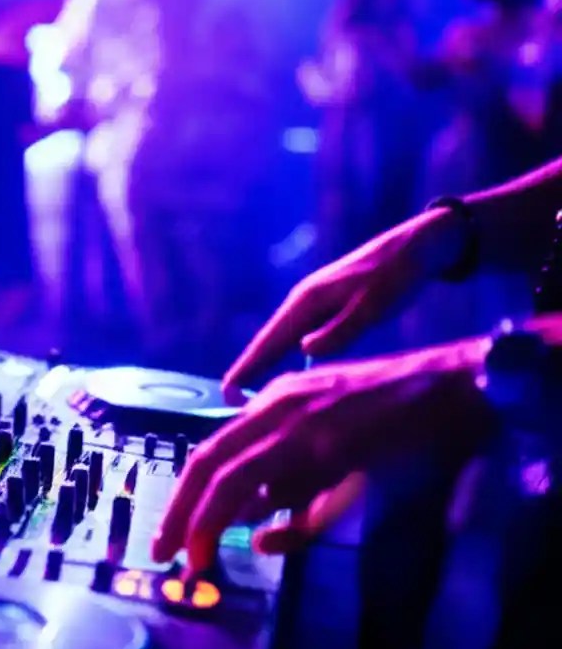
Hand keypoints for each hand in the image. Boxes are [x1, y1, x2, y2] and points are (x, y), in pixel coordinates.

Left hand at [154, 339, 492, 572]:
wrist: (445, 388)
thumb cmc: (391, 421)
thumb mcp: (325, 455)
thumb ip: (289, 487)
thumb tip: (254, 531)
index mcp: (269, 404)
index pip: (211, 452)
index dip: (185, 495)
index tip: (171, 533)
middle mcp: (273, 406)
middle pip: (207, 461)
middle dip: (179, 510)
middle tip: (162, 550)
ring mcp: (297, 419)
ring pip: (232, 474)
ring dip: (207, 518)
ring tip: (196, 557)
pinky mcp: (327, 438)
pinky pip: (286, 485)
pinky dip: (270, 517)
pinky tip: (267, 541)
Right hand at [223, 209, 461, 390]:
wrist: (420, 246)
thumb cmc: (399, 276)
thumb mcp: (374, 305)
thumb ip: (341, 330)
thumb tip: (304, 351)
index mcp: (308, 300)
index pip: (269, 341)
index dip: (247, 367)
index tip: (228, 393)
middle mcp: (303, 301)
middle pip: (267, 341)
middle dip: (247, 369)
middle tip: (229, 401)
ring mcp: (314, 304)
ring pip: (280, 339)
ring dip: (263, 364)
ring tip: (248, 393)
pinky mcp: (328, 308)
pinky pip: (296, 337)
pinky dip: (283, 356)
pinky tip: (285, 372)